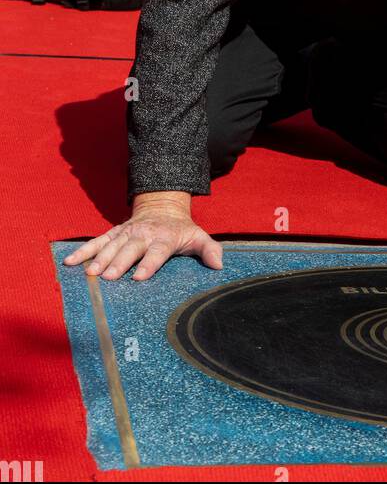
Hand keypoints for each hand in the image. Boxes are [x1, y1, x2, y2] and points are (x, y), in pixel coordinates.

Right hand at [64, 206, 222, 282]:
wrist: (162, 206)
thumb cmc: (181, 229)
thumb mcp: (198, 236)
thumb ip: (209, 249)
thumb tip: (219, 264)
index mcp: (164, 238)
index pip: (157, 252)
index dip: (149, 263)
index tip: (139, 277)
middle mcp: (144, 234)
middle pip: (130, 249)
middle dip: (119, 263)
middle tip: (108, 277)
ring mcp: (127, 232)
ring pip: (112, 246)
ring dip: (100, 259)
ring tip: (89, 273)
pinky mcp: (114, 232)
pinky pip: (97, 242)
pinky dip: (84, 251)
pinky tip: (70, 262)